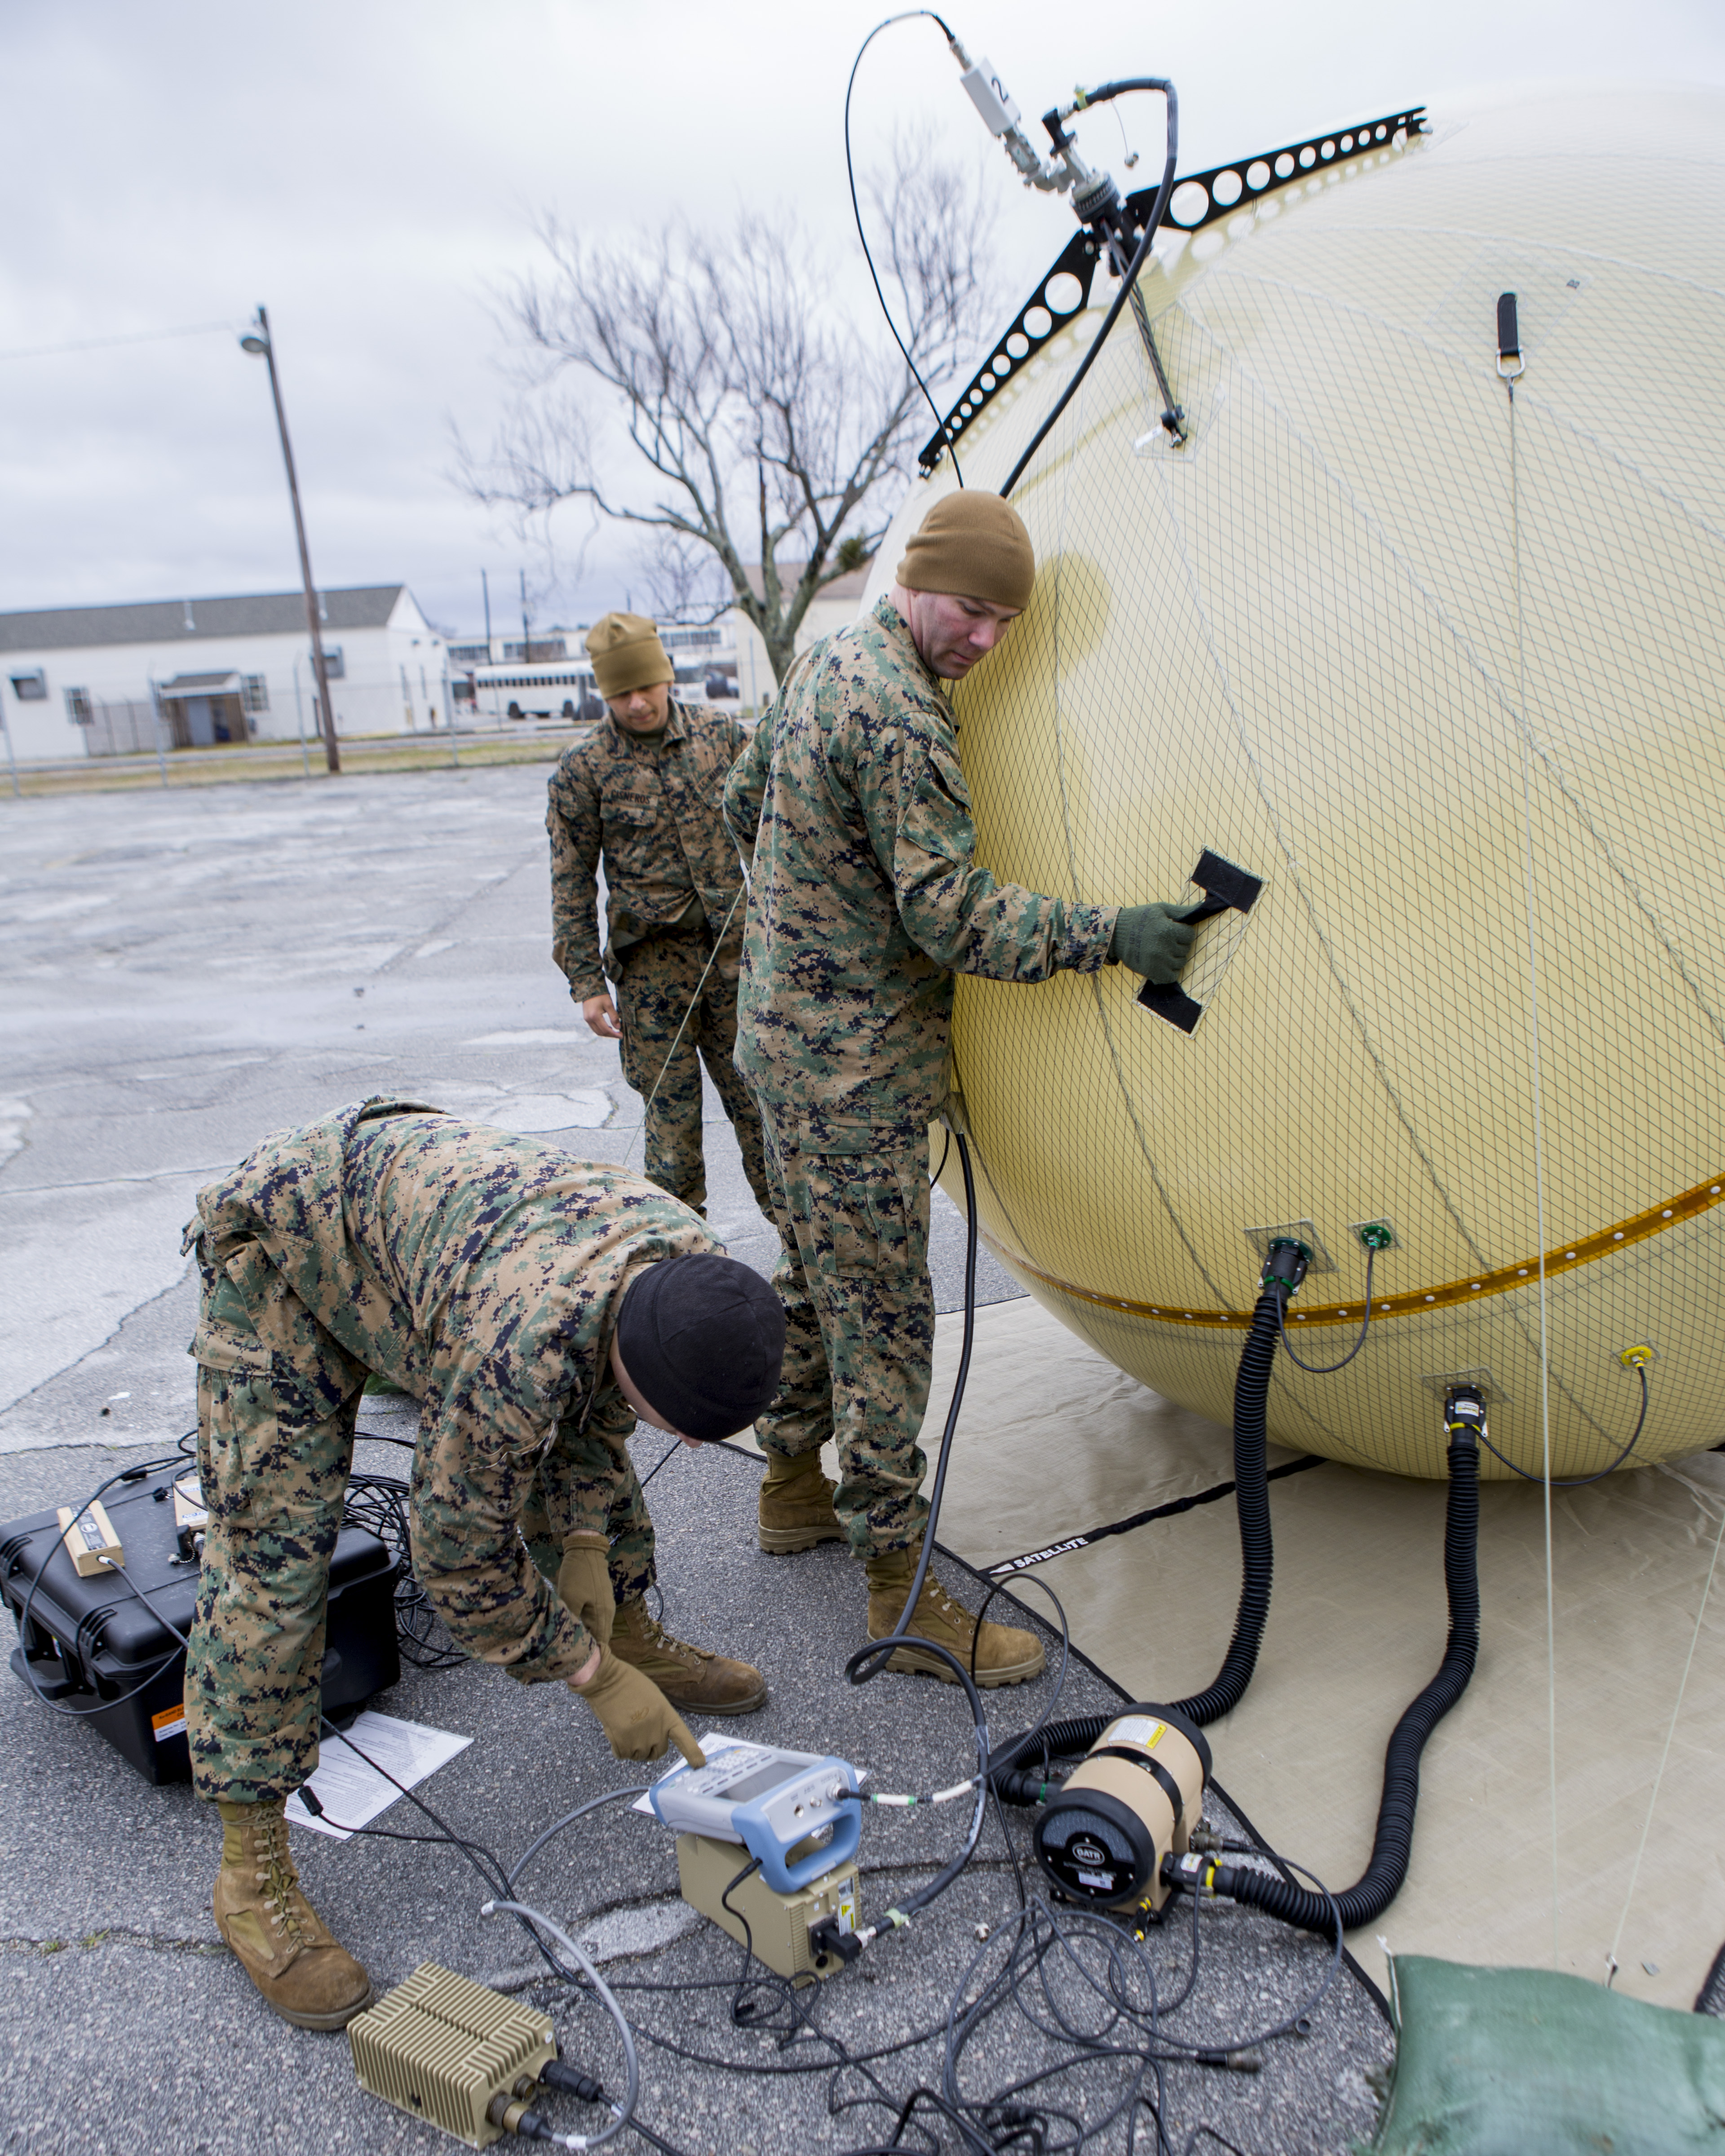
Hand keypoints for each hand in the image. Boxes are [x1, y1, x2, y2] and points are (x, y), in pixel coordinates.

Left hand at [556, 1532, 614, 1646]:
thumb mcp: (570, 1599)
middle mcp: (608, 1610)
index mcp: (603, 1614)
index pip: (601, 1641)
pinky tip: (574, 1619)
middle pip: (600, 1634)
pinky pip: (595, 1614)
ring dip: (586, 1630)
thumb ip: (573, 1620)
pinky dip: (586, 1620)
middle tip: (571, 1647)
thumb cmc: (577, 1575)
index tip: (577, 1656)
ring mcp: (605, 1602)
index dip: (591, 1651)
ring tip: (570, 1634)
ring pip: (597, 1624)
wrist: (586, 1549)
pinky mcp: (601, 1595)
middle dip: (588, 1642)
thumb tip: (572, 1637)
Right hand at [572, 1644, 705, 1766]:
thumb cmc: (631, 1685)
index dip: (692, 1753)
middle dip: (651, 1747)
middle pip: (658, 1753)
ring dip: (633, 1747)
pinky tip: (616, 1731)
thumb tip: (654, 1740)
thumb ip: (659, 1720)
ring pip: (638, 1756)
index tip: (699, 1765)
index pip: (684, 1738)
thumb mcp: (654, 1699)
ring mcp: (638, 1738)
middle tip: (641, 1731)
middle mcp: (656, 1730)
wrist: (608, 1680)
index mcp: (667, 1715)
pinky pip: (622, 1755)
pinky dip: (619, 1748)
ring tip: (627, 1725)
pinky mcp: (621, 1742)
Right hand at [583, 992, 621, 1039]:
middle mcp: (589, 1019)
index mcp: (595, 1016)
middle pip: (601, 1032)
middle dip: (611, 1035)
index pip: (605, 1030)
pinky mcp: (586, 1018)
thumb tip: (618, 1028)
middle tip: (619, 1034)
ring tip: (614, 1032)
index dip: (614, 1034)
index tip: (621, 1035)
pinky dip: (601, 1030)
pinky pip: (594, 1027)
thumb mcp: (609, 1004)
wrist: (590, 988)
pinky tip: (608, 1027)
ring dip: (606, 1033)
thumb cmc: (601, 995)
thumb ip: (614, 1017)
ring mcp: (586, 1019)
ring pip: (597, 1031)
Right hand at [1110, 902, 1201, 986]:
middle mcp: (1164, 947)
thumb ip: (1180, 911)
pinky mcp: (1152, 972)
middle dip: (1179, 944)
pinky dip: (1169, 971)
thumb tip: (1200, 908)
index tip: (1173, 931)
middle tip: (1165, 940)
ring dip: (1174, 958)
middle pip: (1186, 949)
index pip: (1190, 935)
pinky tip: (1162, 963)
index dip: (1183, 932)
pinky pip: (1171, 976)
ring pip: (1180, 963)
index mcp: (1167, 930)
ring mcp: (1158, 961)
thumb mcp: (1160, 909)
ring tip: (1163, 951)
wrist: (1115, 934)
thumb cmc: (1139, 918)